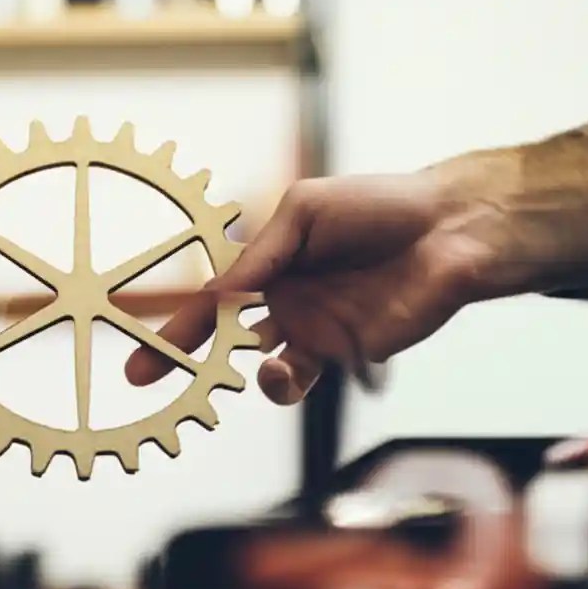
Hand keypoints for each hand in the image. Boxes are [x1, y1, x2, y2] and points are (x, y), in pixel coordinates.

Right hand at [125, 115, 587, 406]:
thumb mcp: (304, 210)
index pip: (209, 298)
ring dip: (237, 374)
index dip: (171, 324)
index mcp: (268, 263)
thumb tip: (215, 291)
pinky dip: (281, 382)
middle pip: (220, 338)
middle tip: (146, 375)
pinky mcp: (344, 355)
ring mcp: (311, 330)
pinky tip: (278, 369)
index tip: (137, 350)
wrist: (451, 230)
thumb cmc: (378, 205)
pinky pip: (301, 379)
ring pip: (257, 366)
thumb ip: (259, 255)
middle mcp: (283, 300)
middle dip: (180, 360)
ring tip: (248, 365)